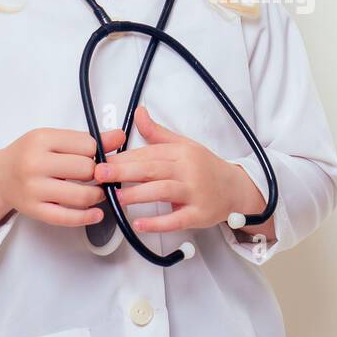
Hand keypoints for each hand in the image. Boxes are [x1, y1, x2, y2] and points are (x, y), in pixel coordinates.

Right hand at [0, 126, 125, 236]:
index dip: (97, 151)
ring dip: (97, 194)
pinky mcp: (35, 210)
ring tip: (97, 191)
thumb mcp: (54, 139)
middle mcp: (35, 163)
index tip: (94, 156)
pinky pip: (66, 217)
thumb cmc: (29, 155)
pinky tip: (96, 213)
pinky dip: (86, 217)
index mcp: (41, 139)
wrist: (0, 176)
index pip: (87, 144)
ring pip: (81, 195)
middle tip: (97, 174)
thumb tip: (119, 137)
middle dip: (98, 173)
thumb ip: (86, 139)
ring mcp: (34, 189)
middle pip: (86, 169)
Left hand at [93, 106, 266, 234]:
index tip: (101, 161)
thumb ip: (157, 133)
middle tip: (100, 174)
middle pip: (153, 169)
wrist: (235, 189)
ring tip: (116, 198)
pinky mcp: (199, 214)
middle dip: (125, 171)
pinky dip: (158, 223)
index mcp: (181, 152)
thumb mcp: (183, 145)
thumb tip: (138, 112)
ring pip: (163, 191)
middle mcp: (188, 170)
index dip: (123, 158)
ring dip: (138, 195)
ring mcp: (195, 193)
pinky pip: (177, 219)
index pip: (149, 153)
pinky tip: (139, 224)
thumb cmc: (205, 167)